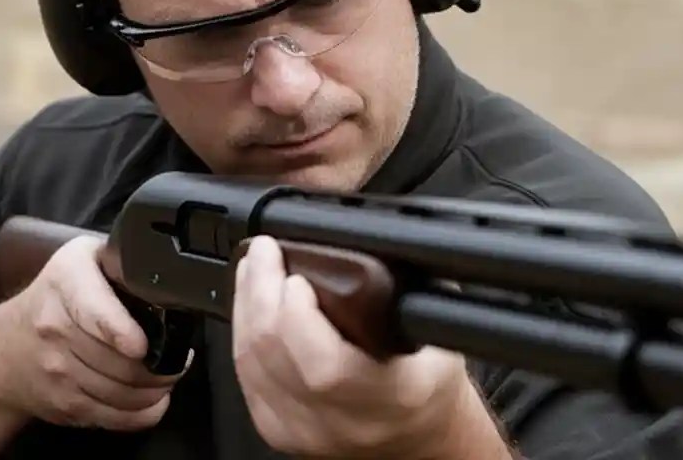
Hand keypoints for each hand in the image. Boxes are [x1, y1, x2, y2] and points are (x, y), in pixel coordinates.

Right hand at [0, 235, 190, 430]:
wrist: (4, 348)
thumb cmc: (57, 298)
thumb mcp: (83, 259)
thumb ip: (120, 261)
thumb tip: (165, 275)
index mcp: (67, 281)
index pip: (93, 312)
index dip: (122, 332)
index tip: (142, 345)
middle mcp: (55, 328)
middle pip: (120, 361)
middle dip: (161, 364)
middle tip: (177, 358)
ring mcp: (57, 372)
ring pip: (123, 393)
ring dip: (157, 388)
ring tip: (166, 374)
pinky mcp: (64, 405)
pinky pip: (116, 418)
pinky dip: (145, 412)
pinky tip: (153, 398)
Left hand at [232, 236, 482, 458]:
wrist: (418, 440)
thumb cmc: (430, 387)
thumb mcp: (440, 340)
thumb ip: (412, 297)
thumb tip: (384, 241)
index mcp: (390, 399)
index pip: (325, 365)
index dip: (298, 316)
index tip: (297, 275)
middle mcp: (341, 422)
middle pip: (275, 356)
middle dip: (261, 291)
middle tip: (265, 251)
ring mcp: (305, 432)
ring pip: (250, 364)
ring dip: (245, 306)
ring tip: (253, 266)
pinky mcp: (278, 431)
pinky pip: (244, 377)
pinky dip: (242, 333)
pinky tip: (248, 303)